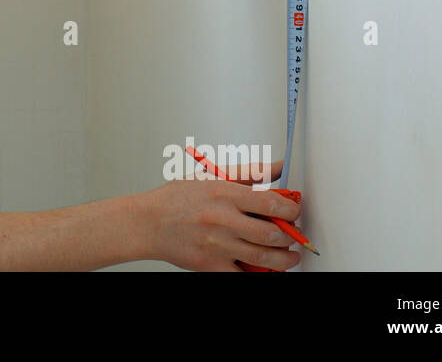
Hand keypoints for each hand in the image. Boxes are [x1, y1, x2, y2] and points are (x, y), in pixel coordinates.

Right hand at [139, 158, 303, 271]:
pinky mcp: (210, 265)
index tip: (294, 212)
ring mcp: (216, 245)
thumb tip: (279, 166)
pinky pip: (243, 274)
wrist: (147, 223)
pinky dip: (259, 273)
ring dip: (284, 259)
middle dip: (291, 236)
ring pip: (264, 257)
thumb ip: (249, 172)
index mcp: (224, 193)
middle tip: (294, 235)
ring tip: (289, 256)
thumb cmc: (177, 199)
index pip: (271, 202)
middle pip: (272, 233)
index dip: (292, 209)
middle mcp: (222, 219)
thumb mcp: (211, 176)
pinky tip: (263, 267)